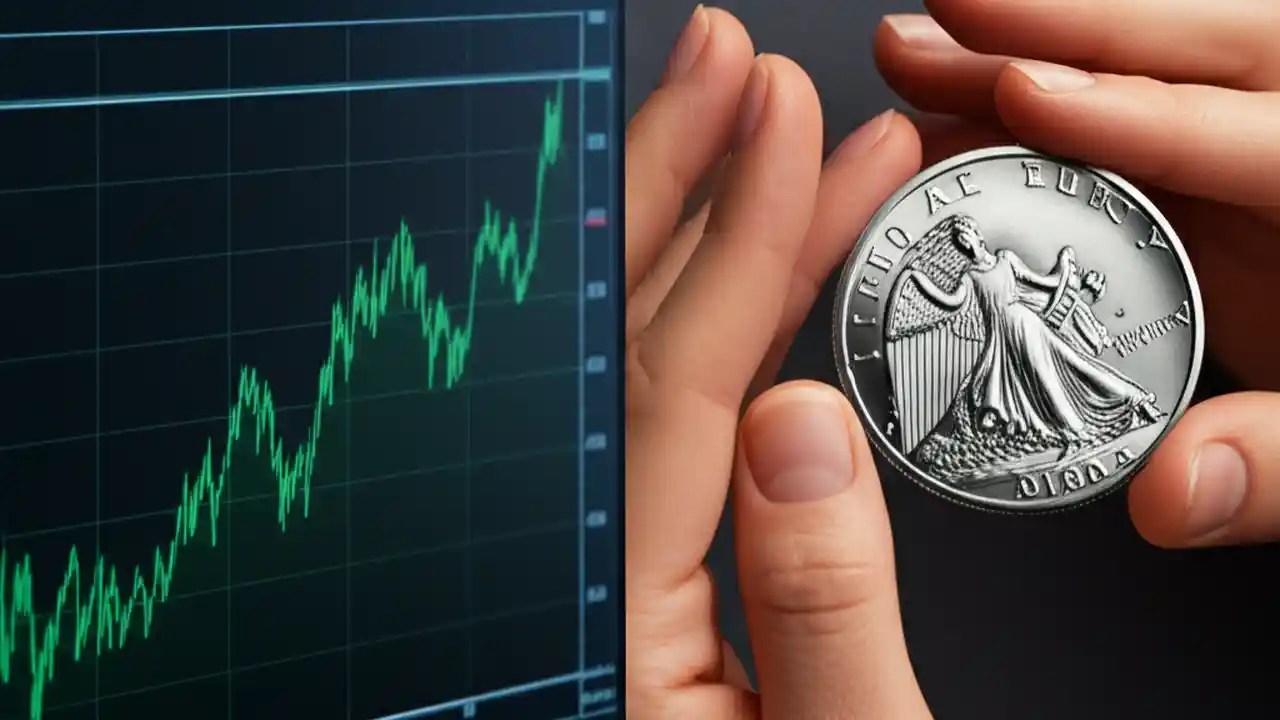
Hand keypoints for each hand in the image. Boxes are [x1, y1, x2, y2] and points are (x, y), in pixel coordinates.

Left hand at [626, 7, 929, 717]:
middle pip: (616, 350)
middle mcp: (580, 578)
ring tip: (769, 130)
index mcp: (606, 627)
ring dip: (709, 239)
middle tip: (730, 67)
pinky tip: (765, 265)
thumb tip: (800, 424)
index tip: (782, 123)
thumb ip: (816, 609)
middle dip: (684, 192)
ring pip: (641, 369)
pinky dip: (726, 332)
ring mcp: (601, 566)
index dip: (732, 242)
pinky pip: (670, 424)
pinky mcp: (637, 568)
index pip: (664, 390)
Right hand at [874, 1, 1279, 546]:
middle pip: (1197, 53)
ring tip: (924, 56)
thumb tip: (1169, 491)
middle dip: (1056, 32)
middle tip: (945, 20)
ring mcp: (1256, 157)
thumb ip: (1276, 466)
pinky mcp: (1214, 181)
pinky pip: (1121, 128)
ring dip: (1026, 56)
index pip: (1249, 136)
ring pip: (1148, 72)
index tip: (1025, 92)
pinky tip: (958, 124)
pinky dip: (1032, 122)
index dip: (1133, 114)